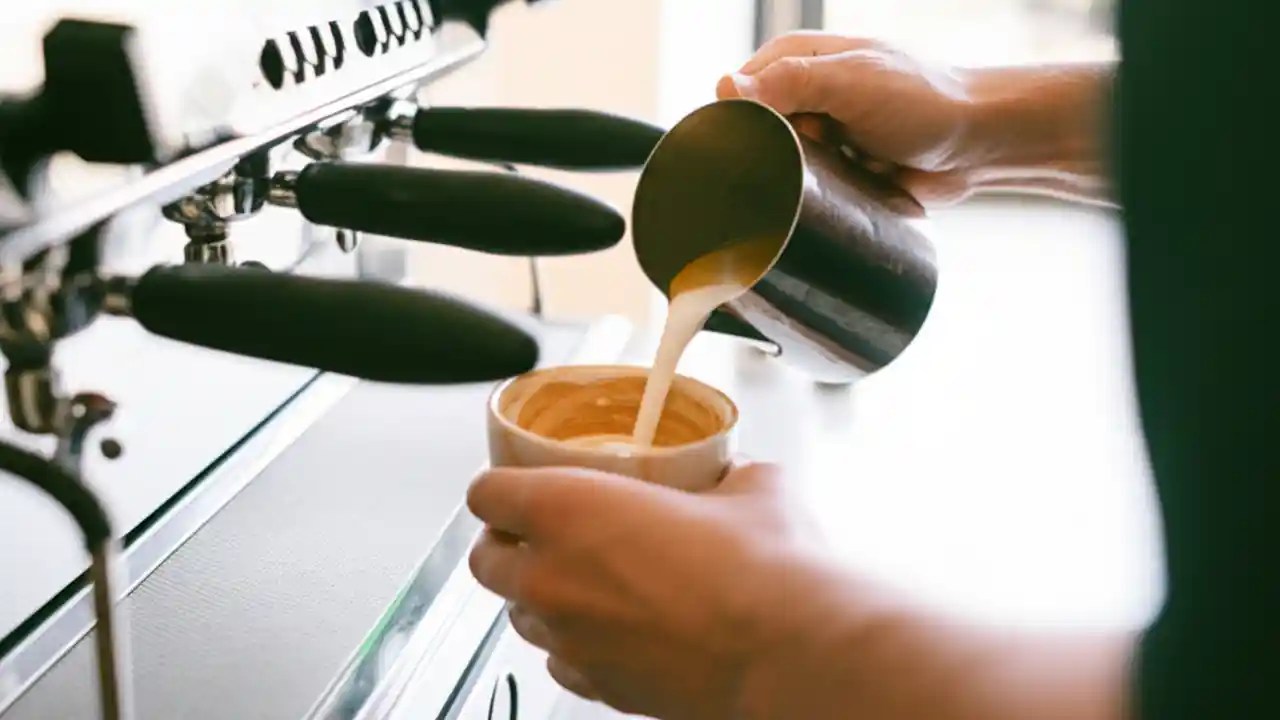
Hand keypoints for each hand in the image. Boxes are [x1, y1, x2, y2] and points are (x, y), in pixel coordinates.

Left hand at [466, 462, 849, 718]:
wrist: (789, 655)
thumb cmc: (764, 568)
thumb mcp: (751, 487)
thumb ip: (726, 474)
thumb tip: (736, 474)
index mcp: (567, 510)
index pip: (487, 492)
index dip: (500, 484)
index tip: (519, 481)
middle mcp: (551, 578)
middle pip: (485, 560)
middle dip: (506, 544)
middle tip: (543, 532)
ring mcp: (570, 640)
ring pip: (518, 615)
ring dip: (537, 595)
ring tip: (584, 580)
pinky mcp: (599, 687)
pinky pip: (561, 661)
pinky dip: (574, 644)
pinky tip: (614, 628)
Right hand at [717, 32, 1114, 204]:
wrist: (979, 144)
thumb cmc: (924, 101)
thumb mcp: (853, 83)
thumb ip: (792, 83)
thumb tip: (725, 88)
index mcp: (795, 59)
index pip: (736, 93)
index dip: (743, 122)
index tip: (776, 142)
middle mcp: (800, 94)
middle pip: (752, 135)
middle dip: (771, 156)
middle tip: (814, 160)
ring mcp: (816, 135)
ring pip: (775, 168)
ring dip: (795, 181)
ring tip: (832, 177)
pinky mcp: (832, 172)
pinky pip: (802, 192)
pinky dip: (812, 200)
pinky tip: (830, 201)